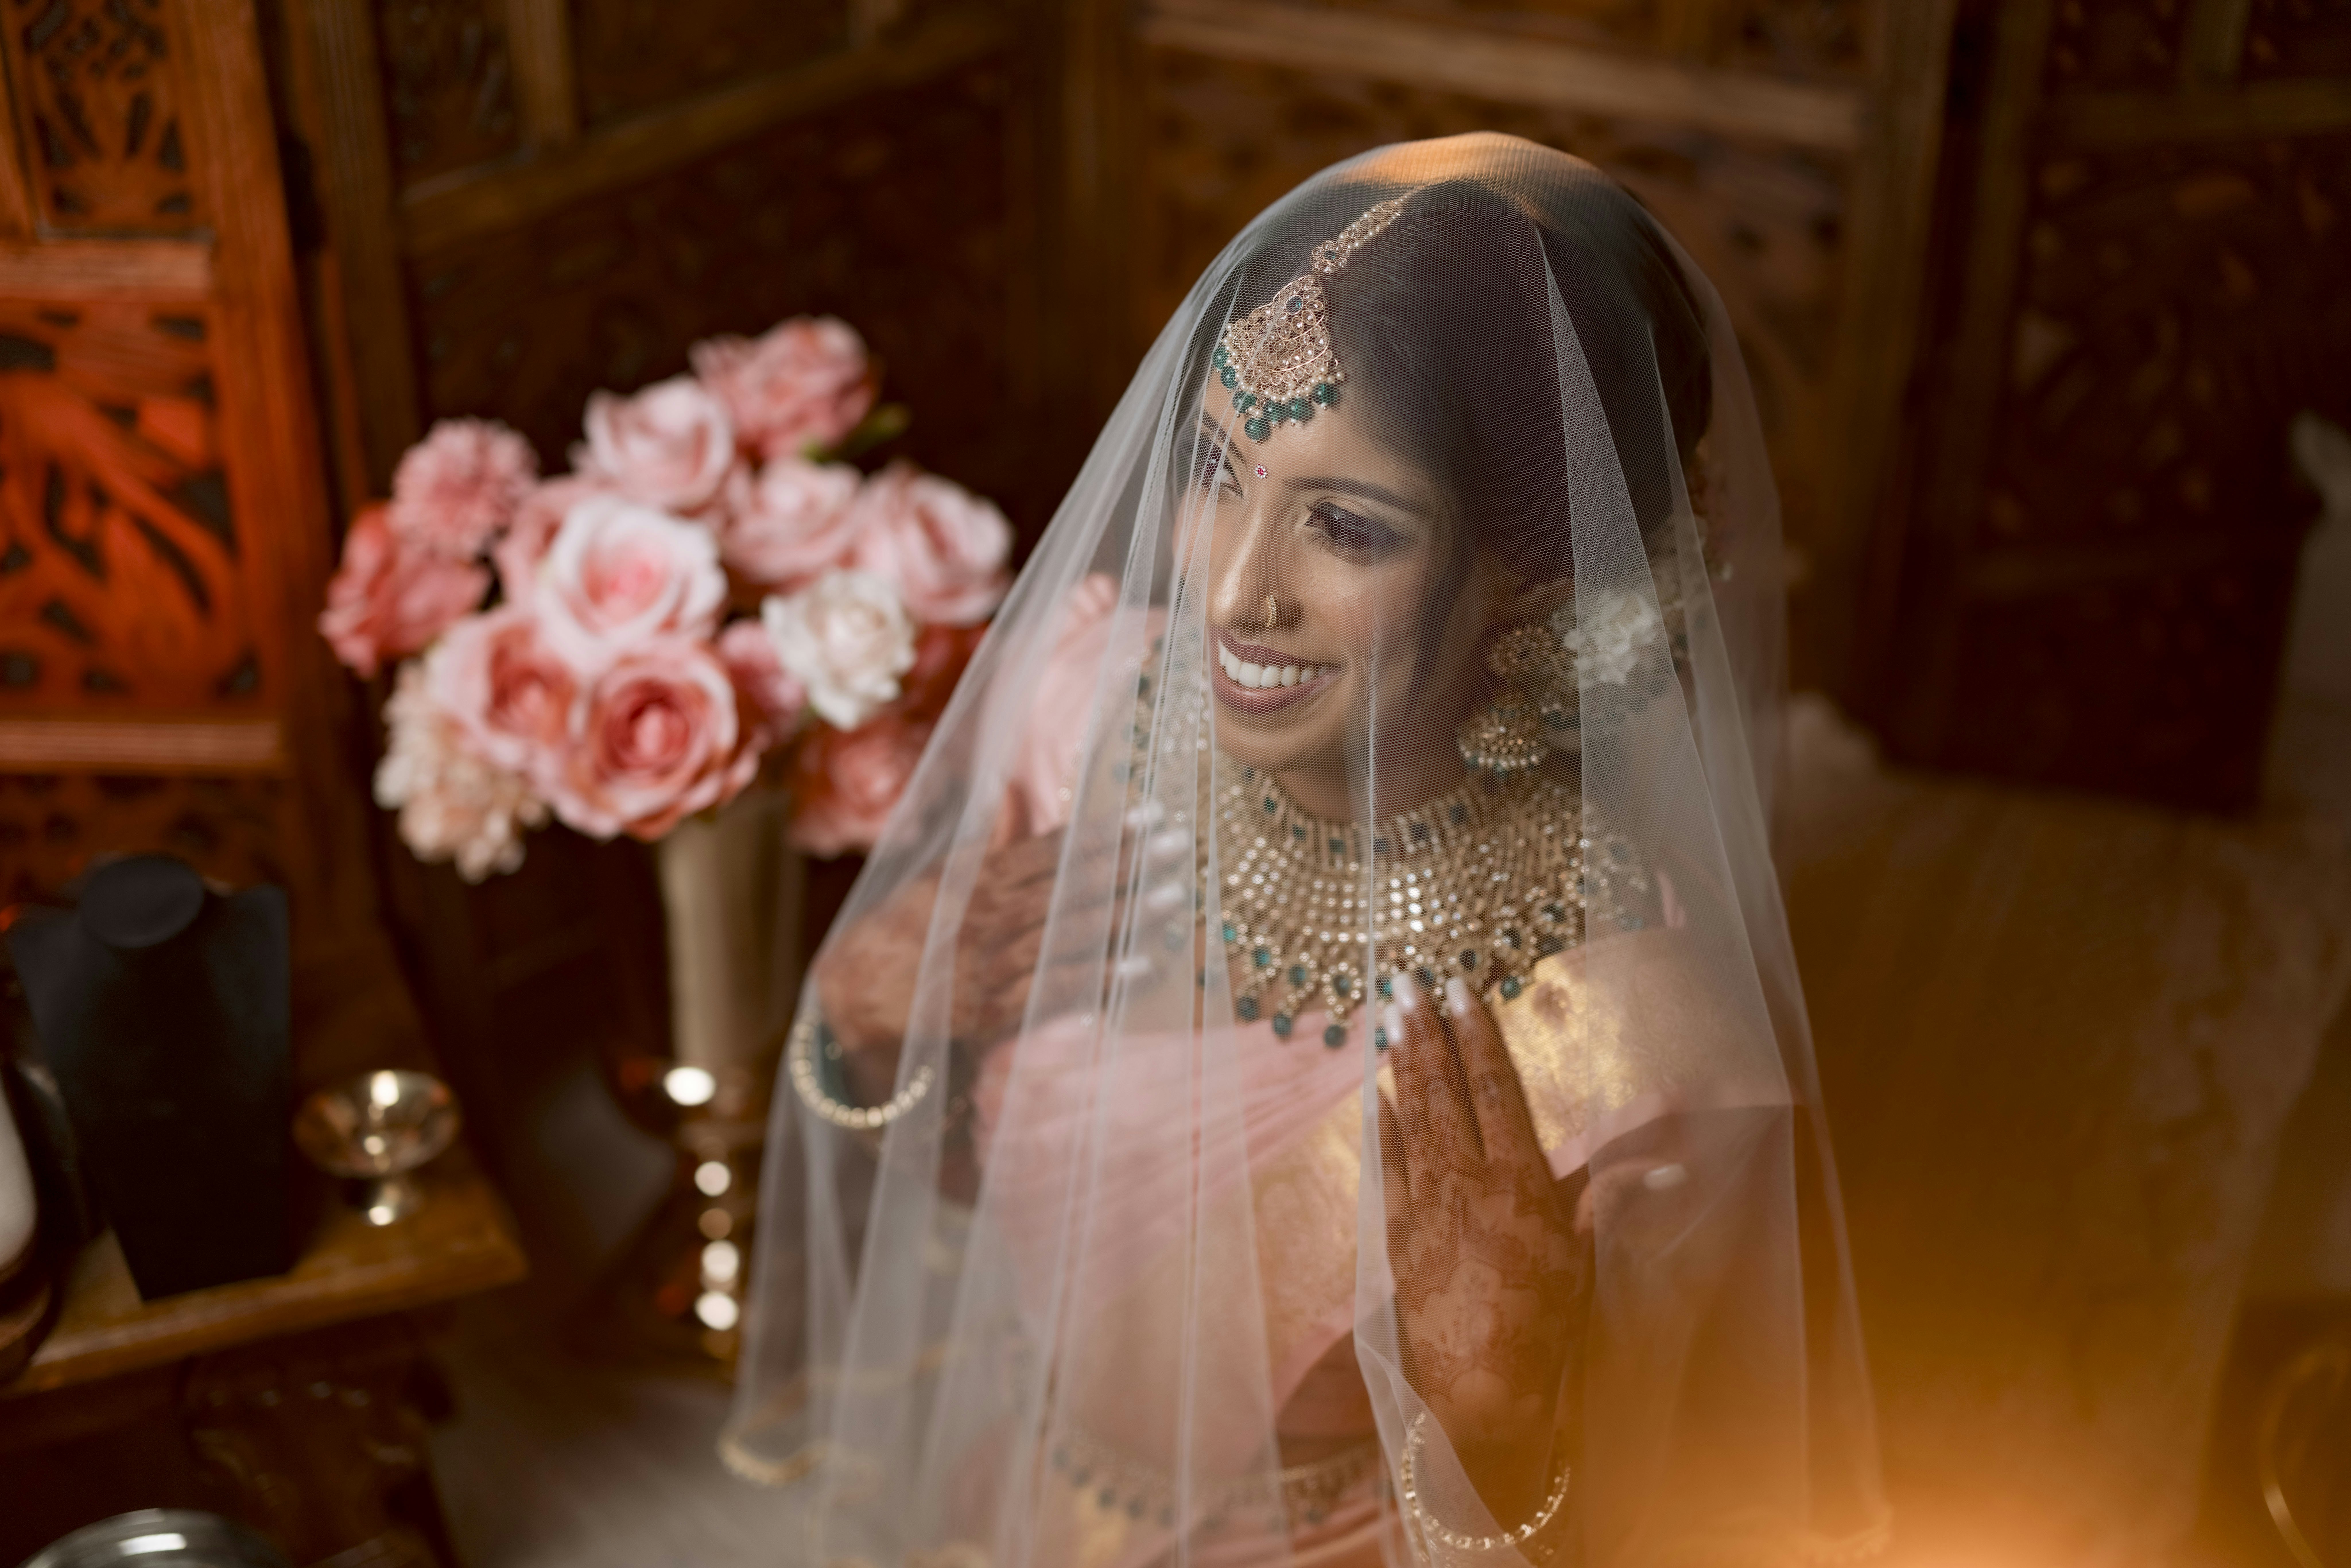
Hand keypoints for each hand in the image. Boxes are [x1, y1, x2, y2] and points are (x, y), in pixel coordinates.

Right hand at [813, 812, 1189, 1096]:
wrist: (856, 995)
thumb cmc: (910, 929)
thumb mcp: (943, 876)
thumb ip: (988, 838)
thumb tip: (1010, 787)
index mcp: (977, 881)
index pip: (1051, 852)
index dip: (1102, 834)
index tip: (1149, 816)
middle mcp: (986, 919)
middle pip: (1068, 889)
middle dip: (1126, 866)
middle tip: (1179, 847)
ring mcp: (990, 966)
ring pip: (1066, 937)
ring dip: (1122, 917)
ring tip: (1171, 898)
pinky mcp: (993, 1011)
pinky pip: (1054, 992)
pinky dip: (1098, 980)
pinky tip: (1139, 967)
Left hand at [1382, 976, 1584, 1524]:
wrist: (1481, 1393)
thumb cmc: (1544, 1327)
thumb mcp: (1583, 1259)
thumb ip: (1610, 1199)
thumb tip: (1668, 1162)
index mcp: (1517, 1182)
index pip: (1496, 1090)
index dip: (1478, 1036)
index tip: (1462, 989)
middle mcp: (1466, 1183)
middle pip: (1445, 1091)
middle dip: (1427, 1032)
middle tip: (1406, 981)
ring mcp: (1425, 1206)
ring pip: (1411, 1118)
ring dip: (1400, 1064)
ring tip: (1388, 1016)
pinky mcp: (1397, 1236)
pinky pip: (1388, 1165)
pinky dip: (1381, 1125)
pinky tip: (1373, 1093)